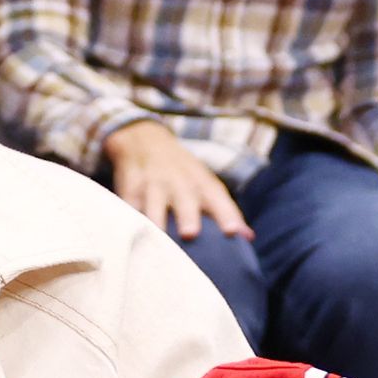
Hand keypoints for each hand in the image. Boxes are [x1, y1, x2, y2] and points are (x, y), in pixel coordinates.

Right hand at [103, 120, 250, 241]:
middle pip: (185, 200)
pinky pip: (128, 206)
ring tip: (156, 237)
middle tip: (190, 234)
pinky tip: (129, 233)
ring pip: (153, 204)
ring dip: (155, 220)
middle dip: (187, 216)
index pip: (218, 199)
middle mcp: (179, 182)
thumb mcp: (206, 184)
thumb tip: (249, 237)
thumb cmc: (182, 172)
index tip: (232, 232)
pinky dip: (128, 219)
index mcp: (202, 183)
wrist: (144, 140)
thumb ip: (226, 211)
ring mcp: (152, 185)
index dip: (226, 215)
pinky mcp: (129, 189)